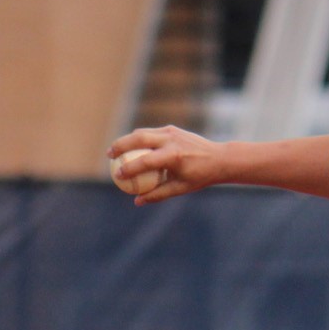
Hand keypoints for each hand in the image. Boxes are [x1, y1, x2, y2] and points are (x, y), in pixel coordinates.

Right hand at [107, 126, 224, 205]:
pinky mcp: (172, 128)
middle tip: (109, 155)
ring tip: (115, 150)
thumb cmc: (200, 176)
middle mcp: (171, 140)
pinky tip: (131, 147)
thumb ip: (158, 194)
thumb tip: (137, 201)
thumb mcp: (180, 188)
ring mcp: (171, 132)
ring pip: (142, 132)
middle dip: (120, 145)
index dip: (128, 168)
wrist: (219, 158)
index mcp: (174, 156)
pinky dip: (139, 138)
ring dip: (127, 139)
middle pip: (138, 138)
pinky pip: (150, 133)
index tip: (117, 175)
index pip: (145, 161)